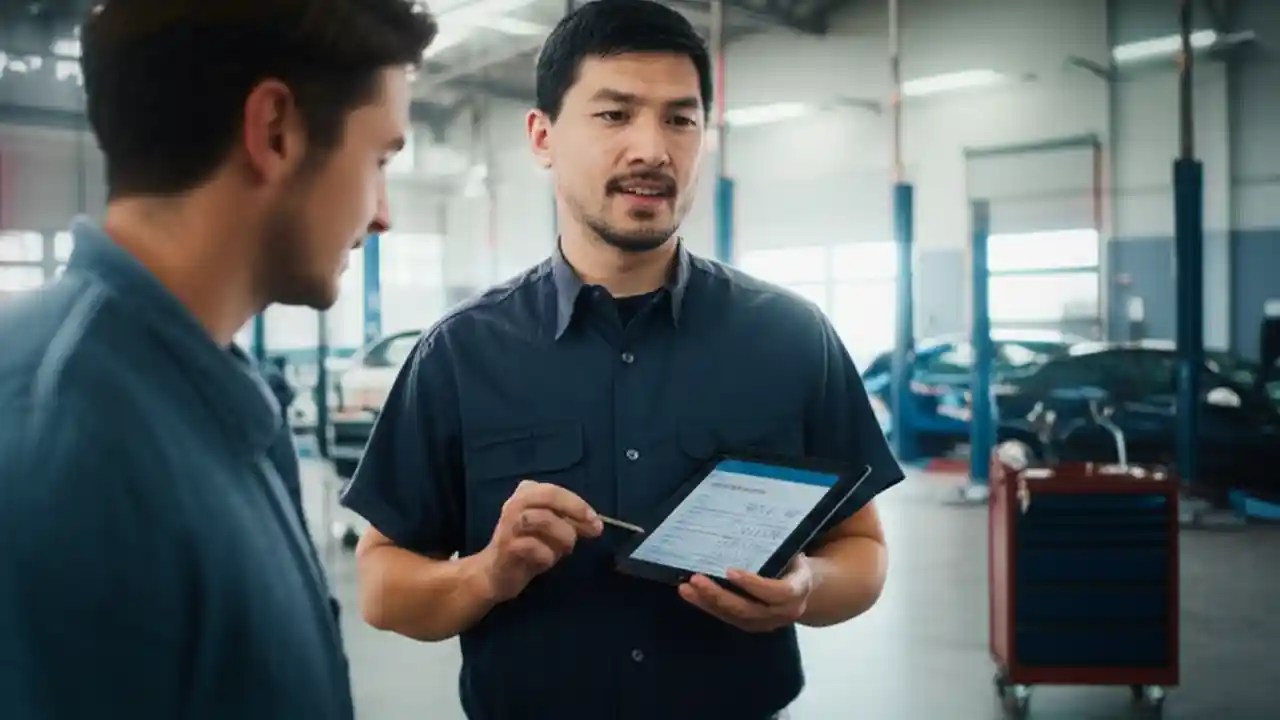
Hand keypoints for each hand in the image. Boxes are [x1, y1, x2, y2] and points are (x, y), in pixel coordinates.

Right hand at [476, 480, 602, 602]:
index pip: (554, 490)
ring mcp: (509, 525)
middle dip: (574, 510)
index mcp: (526, 494)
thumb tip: (594, 524)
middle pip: (549, 495)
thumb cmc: (529, 548)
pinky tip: (545, 562)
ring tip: (563, 551)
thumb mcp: (553, 529)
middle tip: (593, 529)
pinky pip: (535, 547)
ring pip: (543, 519)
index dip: (578, 504)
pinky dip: (547, 556)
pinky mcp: (506, 547)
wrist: (495, 574)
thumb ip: (570, 521)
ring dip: (562, 536)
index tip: (595, 521)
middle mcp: (515, 504)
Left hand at [678, 555, 814, 632]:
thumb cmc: (793, 562)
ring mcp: (765, 623)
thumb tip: (746, 521)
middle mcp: (783, 612)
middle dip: (720, 596)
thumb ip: (775, 546)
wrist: (802, 588)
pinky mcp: (750, 626)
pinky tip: (689, 593)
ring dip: (708, 602)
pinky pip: (726, 618)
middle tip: (696, 579)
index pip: (776, 592)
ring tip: (686, 588)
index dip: (753, 584)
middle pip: (748, 609)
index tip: (729, 571)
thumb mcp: (792, 551)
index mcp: (797, 591)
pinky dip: (706, 605)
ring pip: (734, 617)